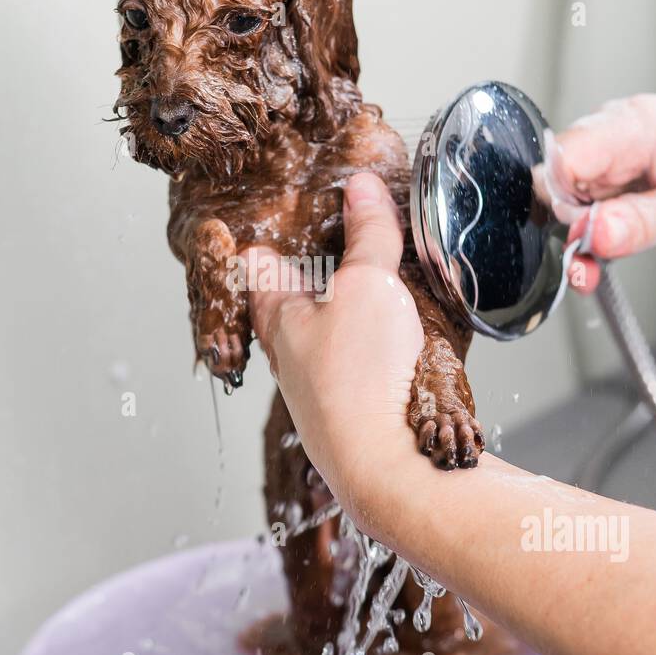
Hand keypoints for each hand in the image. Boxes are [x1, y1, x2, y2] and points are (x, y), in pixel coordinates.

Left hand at [242, 173, 423, 522]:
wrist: (391, 468)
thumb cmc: (364, 377)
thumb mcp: (369, 283)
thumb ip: (368, 235)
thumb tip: (362, 187)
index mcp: (279, 321)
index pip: (259, 274)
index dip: (264, 249)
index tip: (265, 236)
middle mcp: (292, 362)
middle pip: (291, 312)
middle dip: (305, 286)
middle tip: (323, 260)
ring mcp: (322, 397)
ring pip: (325, 349)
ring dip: (342, 325)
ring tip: (368, 301)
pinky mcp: (356, 422)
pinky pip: (359, 378)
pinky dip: (371, 359)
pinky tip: (397, 355)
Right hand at [547, 94, 655, 293]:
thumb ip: (643, 224)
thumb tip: (593, 236)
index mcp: (632, 127)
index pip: (560, 161)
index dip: (567, 205)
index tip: (591, 235)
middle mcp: (617, 131)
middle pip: (559, 179)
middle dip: (572, 225)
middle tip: (599, 256)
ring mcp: (619, 151)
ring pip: (572, 195)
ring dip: (586, 233)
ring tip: (612, 255)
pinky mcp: (624, 170)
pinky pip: (593, 201)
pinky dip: (600, 230)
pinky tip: (615, 247)